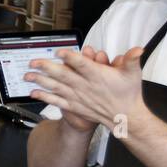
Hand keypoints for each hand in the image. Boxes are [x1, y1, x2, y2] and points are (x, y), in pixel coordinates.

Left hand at [26, 45, 145, 128]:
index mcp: (98, 76)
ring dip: (41, 81)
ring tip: (27, 75)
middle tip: (33, 61)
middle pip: (64, 75)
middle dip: (47, 68)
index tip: (59, 52)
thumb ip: (132, 60)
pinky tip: (33, 93)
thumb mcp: (133, 73)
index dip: (71, 58)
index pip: (83, 65)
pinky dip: (45, 97)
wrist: (124, 117)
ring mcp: (78, 97)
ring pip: (57, 87)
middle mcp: (85, 87)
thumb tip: (138, 50)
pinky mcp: (75, 106)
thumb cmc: (127, 93)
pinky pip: (57, 101)